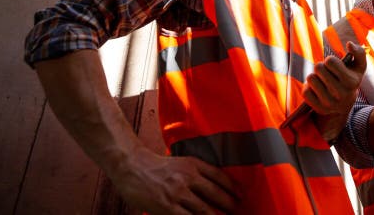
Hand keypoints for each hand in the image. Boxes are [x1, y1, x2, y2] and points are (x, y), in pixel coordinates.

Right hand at [110, 147, 238, 214]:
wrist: (132, 166)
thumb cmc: (157, 166)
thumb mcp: (181, 163)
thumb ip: (196, 173)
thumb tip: (215, 188)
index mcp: (193, 164)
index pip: (220, 177)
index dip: (233, 188)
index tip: (241, 195)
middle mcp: (188, 177)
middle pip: (216, 195)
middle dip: (229, 206)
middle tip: (236, 211)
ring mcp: (177, 193)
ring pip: (204, 210)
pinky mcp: (167, 206)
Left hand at [303, 41, 366, 115]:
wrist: (345, 104)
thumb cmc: (350, 78)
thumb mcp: (359, 66)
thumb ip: (358, 52)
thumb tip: (349, 44)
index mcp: (352, 82)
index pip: (330, 61)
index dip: (330, 60)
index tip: (334, 66)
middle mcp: (341, 94)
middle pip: (318, 68)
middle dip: (321, 67)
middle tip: (326, 73)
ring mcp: (330, 103)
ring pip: (310, 78)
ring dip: (314, 77)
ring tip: (321, 80)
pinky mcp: (319, 109)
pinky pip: (305, 92)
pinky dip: (308, 88)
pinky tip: (316, 89)